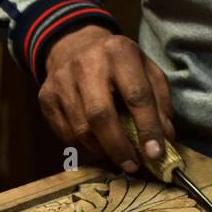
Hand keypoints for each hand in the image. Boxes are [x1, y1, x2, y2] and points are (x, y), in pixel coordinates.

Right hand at [39, 25, 174, 171]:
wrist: (74, 45)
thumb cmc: (119, 64)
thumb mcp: (146, 70)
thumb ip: (160, 101)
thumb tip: (165, 139)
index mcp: (119, 52)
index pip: (137, 96)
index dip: (148, 128)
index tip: (155, 153)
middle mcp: (87, 64)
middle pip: (101, 116)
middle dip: (119, 147)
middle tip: (132, 166)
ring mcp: (61, 81)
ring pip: (80, 129)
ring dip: (102, 151)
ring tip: (117, 157)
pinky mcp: (46, 96)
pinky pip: (65, 133)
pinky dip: (83, 146)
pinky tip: (97, 145)